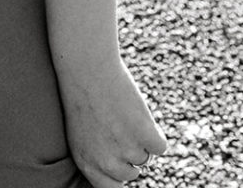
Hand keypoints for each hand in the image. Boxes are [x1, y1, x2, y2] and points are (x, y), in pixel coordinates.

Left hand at [57, 54, 166, 186]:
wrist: (86, 67)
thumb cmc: (83, 95)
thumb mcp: (82, 132)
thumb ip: (98, 156)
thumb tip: (123, 173)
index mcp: (87, 163)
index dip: (119, 176)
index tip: (124, 164)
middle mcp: (106, 163)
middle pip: (132, 171)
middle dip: (129, 152)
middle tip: (117, 124)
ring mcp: (127, 150)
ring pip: (146, 156)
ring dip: (140, 138)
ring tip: (122, 113)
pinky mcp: (145, 134)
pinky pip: (160, 146)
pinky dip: (154, 132)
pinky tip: (136, 113)